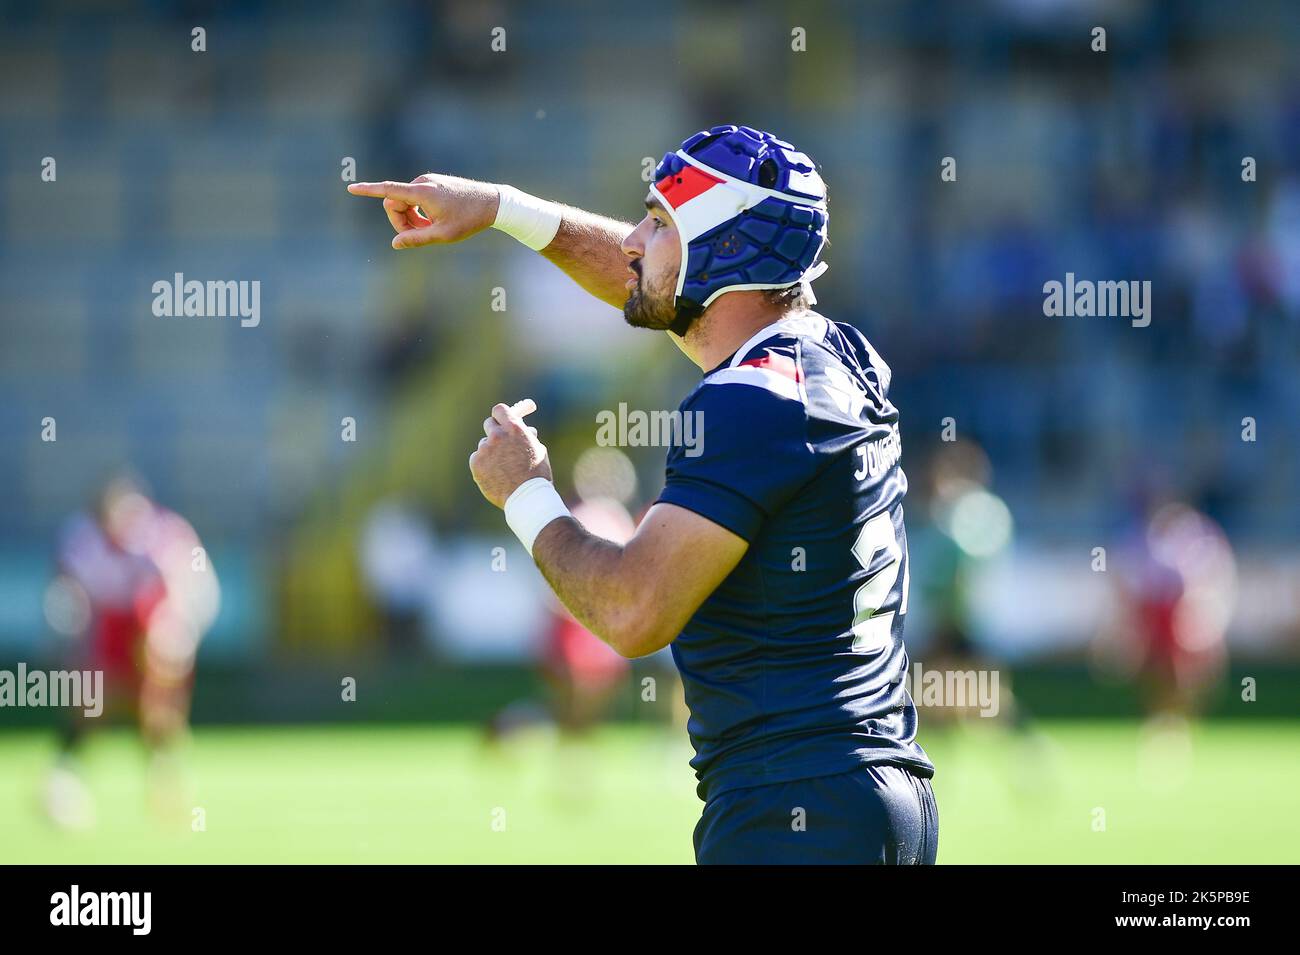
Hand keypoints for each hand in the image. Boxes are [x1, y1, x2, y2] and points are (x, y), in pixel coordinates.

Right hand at [347, 173, 500, 249]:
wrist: (492, 203)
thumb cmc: (469, 220)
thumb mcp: (443, 235)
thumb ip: (417, 239)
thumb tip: (395, 243)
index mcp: (422, 192)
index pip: (388, 191)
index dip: (367, 190)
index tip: (351, 188)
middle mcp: (422, 182)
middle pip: (394, 204)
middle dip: (401, 222)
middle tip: (419, 236)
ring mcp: (428, 181)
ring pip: (405, 202)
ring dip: (412, 218)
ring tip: (431, 229)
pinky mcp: (433, 183)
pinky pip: (416, 199)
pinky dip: (420, 212)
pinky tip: (436, 220)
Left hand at [469, 399, 553, 508]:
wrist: (526, 496)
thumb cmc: (536, 475)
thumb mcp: (537, 450)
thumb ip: (527, 437)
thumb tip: (527, 430)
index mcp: (514, 428)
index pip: (500, 410)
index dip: (501, 415)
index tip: (502, 419)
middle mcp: (497, 435)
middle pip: (489, 424)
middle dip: (495, 431)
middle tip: (499, 440)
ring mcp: (485, 449)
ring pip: (484, 445)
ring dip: (491, 452)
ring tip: (503, 469)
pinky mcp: (476, 463)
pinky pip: (477, 459)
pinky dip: (484, 465)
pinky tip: (495, 476)